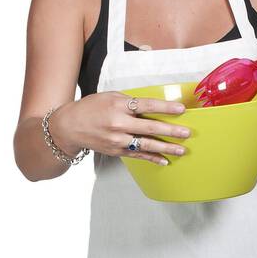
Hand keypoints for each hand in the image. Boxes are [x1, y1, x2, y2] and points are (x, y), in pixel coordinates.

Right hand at [51, 92, 190, 165]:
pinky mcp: (116, 151)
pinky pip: (138, 156)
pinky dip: (152, 158)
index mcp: (118, 105)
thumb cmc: (90, 109)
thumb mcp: (110, 97)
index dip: (165, 107)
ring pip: (146, 145)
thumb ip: (130, 102)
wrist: (69, 127)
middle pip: (149, 127)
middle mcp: (118, 123)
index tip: (181, 109)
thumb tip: (152, 107)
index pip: (146, 105)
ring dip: (166, 148)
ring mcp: (117, 140)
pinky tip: (165, 160)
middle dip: (171, 130)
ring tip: (181, 150)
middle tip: (187, 133)